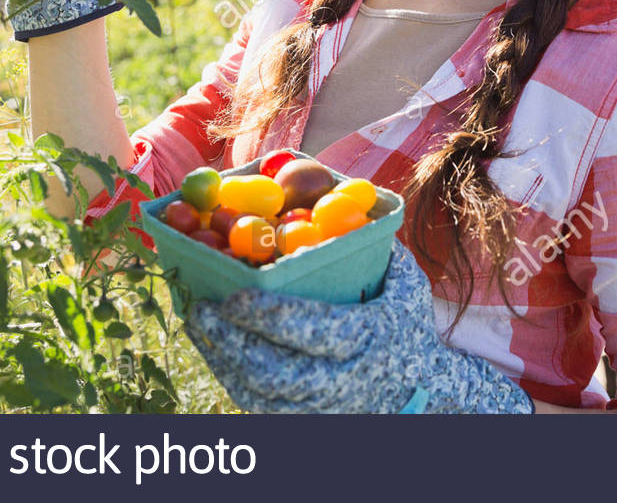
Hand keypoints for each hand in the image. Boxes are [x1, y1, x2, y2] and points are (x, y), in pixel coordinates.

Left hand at [184, 240, 534, 413]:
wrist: (419, 392)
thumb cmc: (404, 321)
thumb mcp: (404, 281)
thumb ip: (370, 245)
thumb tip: (332, 195)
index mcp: (369, 337)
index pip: (314, 330)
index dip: (270, 315)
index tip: (235, 291)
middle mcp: (344, 380)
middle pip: (275, 371)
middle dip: (231, 339)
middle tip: (201, 306)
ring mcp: (321, 407)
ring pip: (258, 394)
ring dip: (220, 357)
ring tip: (196, 320)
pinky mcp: (303, 421)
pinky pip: (255, 406)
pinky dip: (228, 374)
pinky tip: (211, 345)